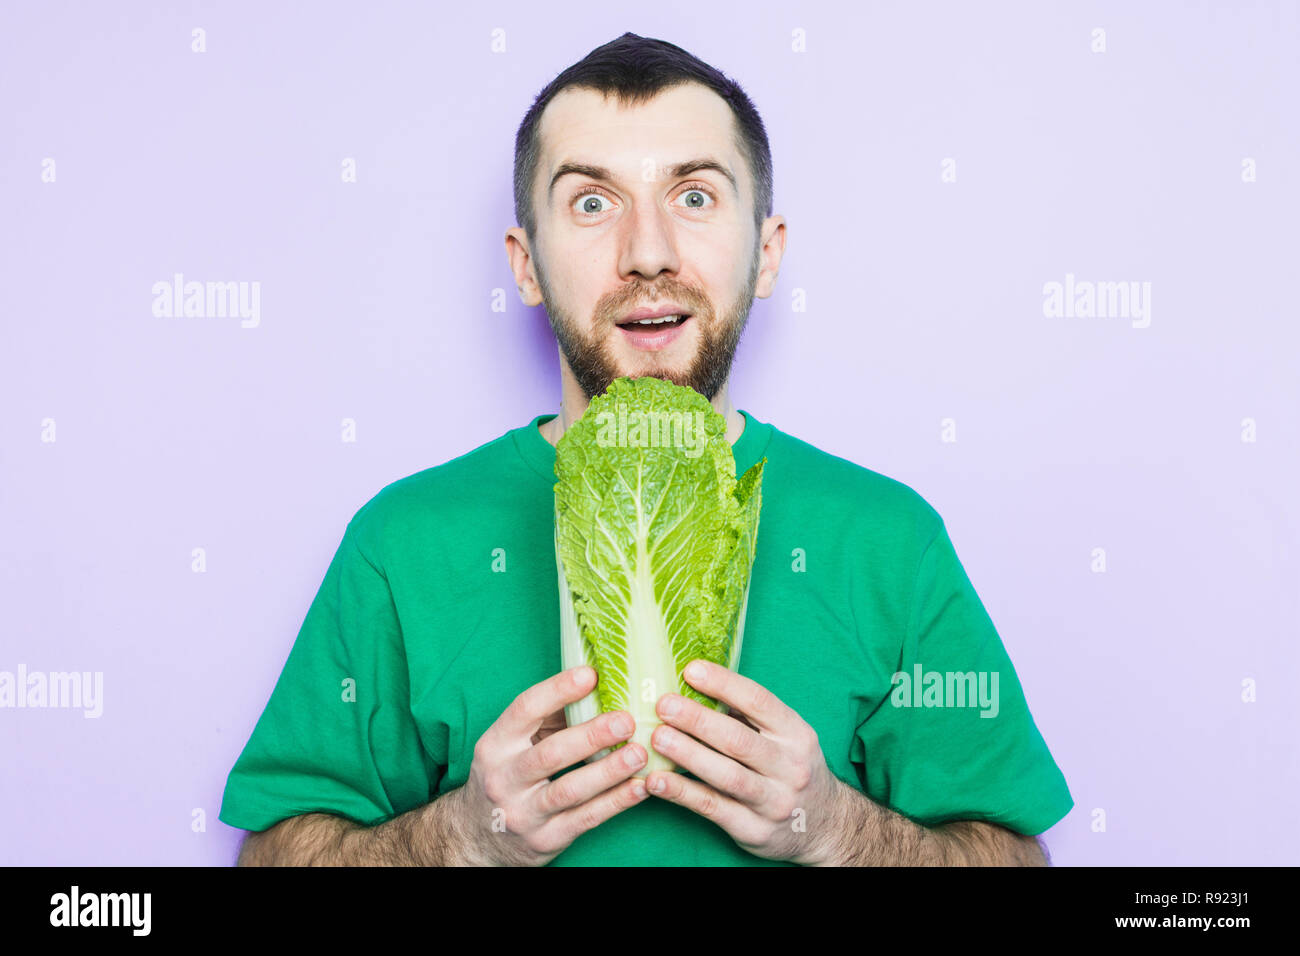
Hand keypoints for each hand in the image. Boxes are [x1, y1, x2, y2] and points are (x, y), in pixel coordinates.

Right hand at [448, 665, 649, 865]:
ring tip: (639, 753)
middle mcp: (504, 779)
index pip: (525, 710)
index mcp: (495, 745)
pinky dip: (616, 802)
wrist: (478, 838)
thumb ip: (548, 719)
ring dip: (609, 771)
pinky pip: (586, 818)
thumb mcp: (511, 745)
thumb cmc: (507, 777)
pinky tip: (640, 786)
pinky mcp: (545, 839)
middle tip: (626, 721)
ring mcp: (523, 813)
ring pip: (570, 790)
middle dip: (591, 735)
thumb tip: (596, 687)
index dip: (558, 690)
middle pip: (550, 754)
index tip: (591, 675)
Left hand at [644, 660, 850, 864]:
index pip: (759, 702)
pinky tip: (656, 781)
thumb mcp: (785, 737)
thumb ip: (748, 716)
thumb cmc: (791, 767)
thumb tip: (696, 685)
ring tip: (657, 737)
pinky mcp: (753, 829)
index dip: (724, 684)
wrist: (825, 825)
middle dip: (698, 720)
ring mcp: (773, 801)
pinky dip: (682, 793)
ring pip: (726, 776)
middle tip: (663, 704)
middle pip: (739, 740)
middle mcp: (789, 767)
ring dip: (688, 755)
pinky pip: (713, 808)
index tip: (691, 670)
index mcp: (796, 735)